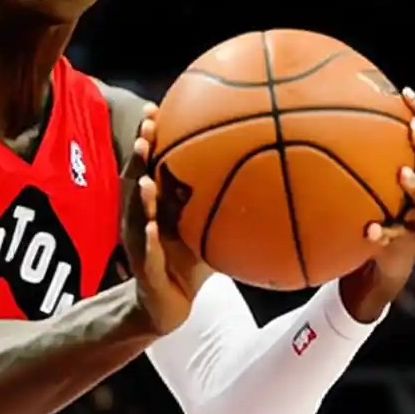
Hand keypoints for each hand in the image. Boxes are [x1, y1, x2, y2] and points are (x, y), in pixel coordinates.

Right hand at [123, 103, 213, 333]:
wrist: (167, 305)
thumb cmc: (191, 262)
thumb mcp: (215, 229)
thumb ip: (236, 205)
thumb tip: (278, 182)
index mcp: (158, 204)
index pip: (150, 163)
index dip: (150, 137)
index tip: (155, 108)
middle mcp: (143, 217)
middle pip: (136, 180)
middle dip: (139, 156)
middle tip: (146, 130)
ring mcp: (139, 242)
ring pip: (137, 215)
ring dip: (140, 196)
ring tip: (145, 178)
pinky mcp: (143, 269)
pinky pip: (146, 252)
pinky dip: (150, 239)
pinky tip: (156, 228)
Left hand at [339, 88, 414, 321]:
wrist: (378, 258)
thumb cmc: (368, 208)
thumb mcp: (361, 179)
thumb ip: (347, 154)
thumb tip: (305, 117)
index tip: (405, 93)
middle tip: (412, 131)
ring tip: (403, 174)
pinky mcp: (409, 243)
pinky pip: (396, 237)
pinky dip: (383, 233)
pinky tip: (369, 231)